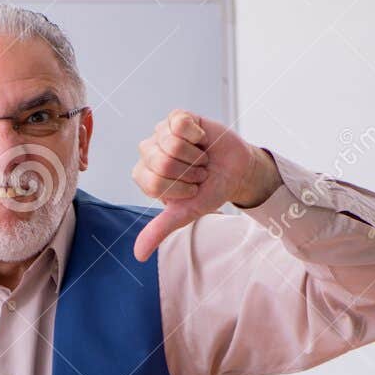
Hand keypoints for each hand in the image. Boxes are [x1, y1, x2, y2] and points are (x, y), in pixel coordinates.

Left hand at [131, 111, 278, 260]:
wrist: (236, 171)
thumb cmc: (209, 191)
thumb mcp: (185, 213)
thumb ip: (159, 230)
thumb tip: (138, 256)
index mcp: (144, 176)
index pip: (154, 183)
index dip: (180, 188)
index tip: (191, 190)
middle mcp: (147, 154)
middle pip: (162, 163)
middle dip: (189, 172)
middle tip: (197, 173)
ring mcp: (160, 133)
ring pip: (172, 143)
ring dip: (195, 155)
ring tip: (200, 158)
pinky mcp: (176, 118)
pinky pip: (180, 124)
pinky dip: (197, 135)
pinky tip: (200, 139)